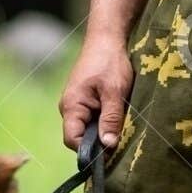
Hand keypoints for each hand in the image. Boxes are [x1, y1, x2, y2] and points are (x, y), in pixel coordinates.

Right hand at [59, 34, 133, 150]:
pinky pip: (93, 121)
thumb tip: (109, 145)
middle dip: (99, 143)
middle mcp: (69, 108)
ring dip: (104, 133)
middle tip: (121, 143)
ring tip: (122, 130)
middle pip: (81, 138)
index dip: (89, 151)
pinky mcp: (86, 102)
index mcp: (71, 106)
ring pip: (89, 130)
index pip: (72, 141)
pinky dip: (106, 124)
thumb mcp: (115, 92)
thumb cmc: (110, 62)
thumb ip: (111, 119)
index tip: (110, 153)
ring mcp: (77, 105)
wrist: (107, 39)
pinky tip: (120, 121)